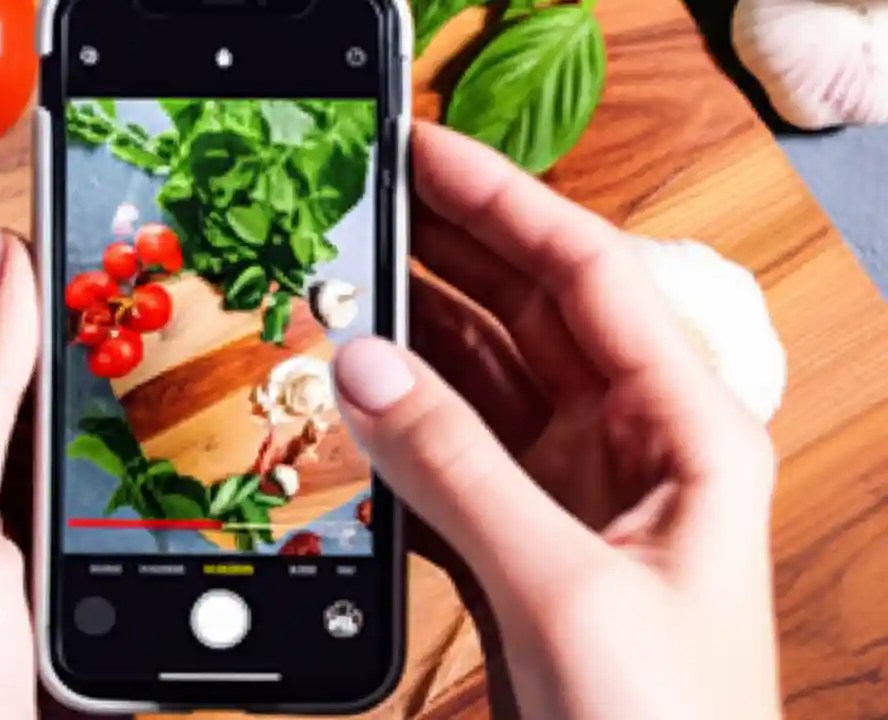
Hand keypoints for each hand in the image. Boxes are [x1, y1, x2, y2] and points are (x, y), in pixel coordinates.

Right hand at [335, 123, 782, 719]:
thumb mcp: (566, 586)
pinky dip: (399, 420)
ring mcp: (568, 490)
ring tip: (345, 277)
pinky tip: (354, 389)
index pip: (589, 276)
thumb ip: (459, 469)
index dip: (505, 202)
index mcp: (686, 430)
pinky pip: (449, 450)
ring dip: (415, 331)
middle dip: (452, 247)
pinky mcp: (516, 537)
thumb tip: (368, 365)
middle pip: (530, 312)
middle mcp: (630, 444)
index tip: (426, 153)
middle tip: (368, 196)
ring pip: (481, 378)